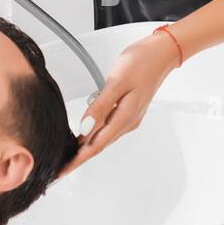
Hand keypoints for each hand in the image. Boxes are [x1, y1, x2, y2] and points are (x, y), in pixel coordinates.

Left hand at [59, 31, 180, 175]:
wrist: (162, 53)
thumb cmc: (141, 63)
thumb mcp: (116, 82)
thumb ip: (100, 106)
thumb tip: (85, 128)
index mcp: (124, 118)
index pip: (96, 146)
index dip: (78, 160)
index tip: (63, 172)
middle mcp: (128, 122)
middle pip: (99, 145)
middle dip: (80, 158)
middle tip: (62, 167)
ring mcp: (129, 117)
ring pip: (104, 137)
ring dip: (87, 147)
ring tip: (70, 154)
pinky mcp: (129, 110)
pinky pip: (109, 128)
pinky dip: (96, 134)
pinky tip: (88, 133)